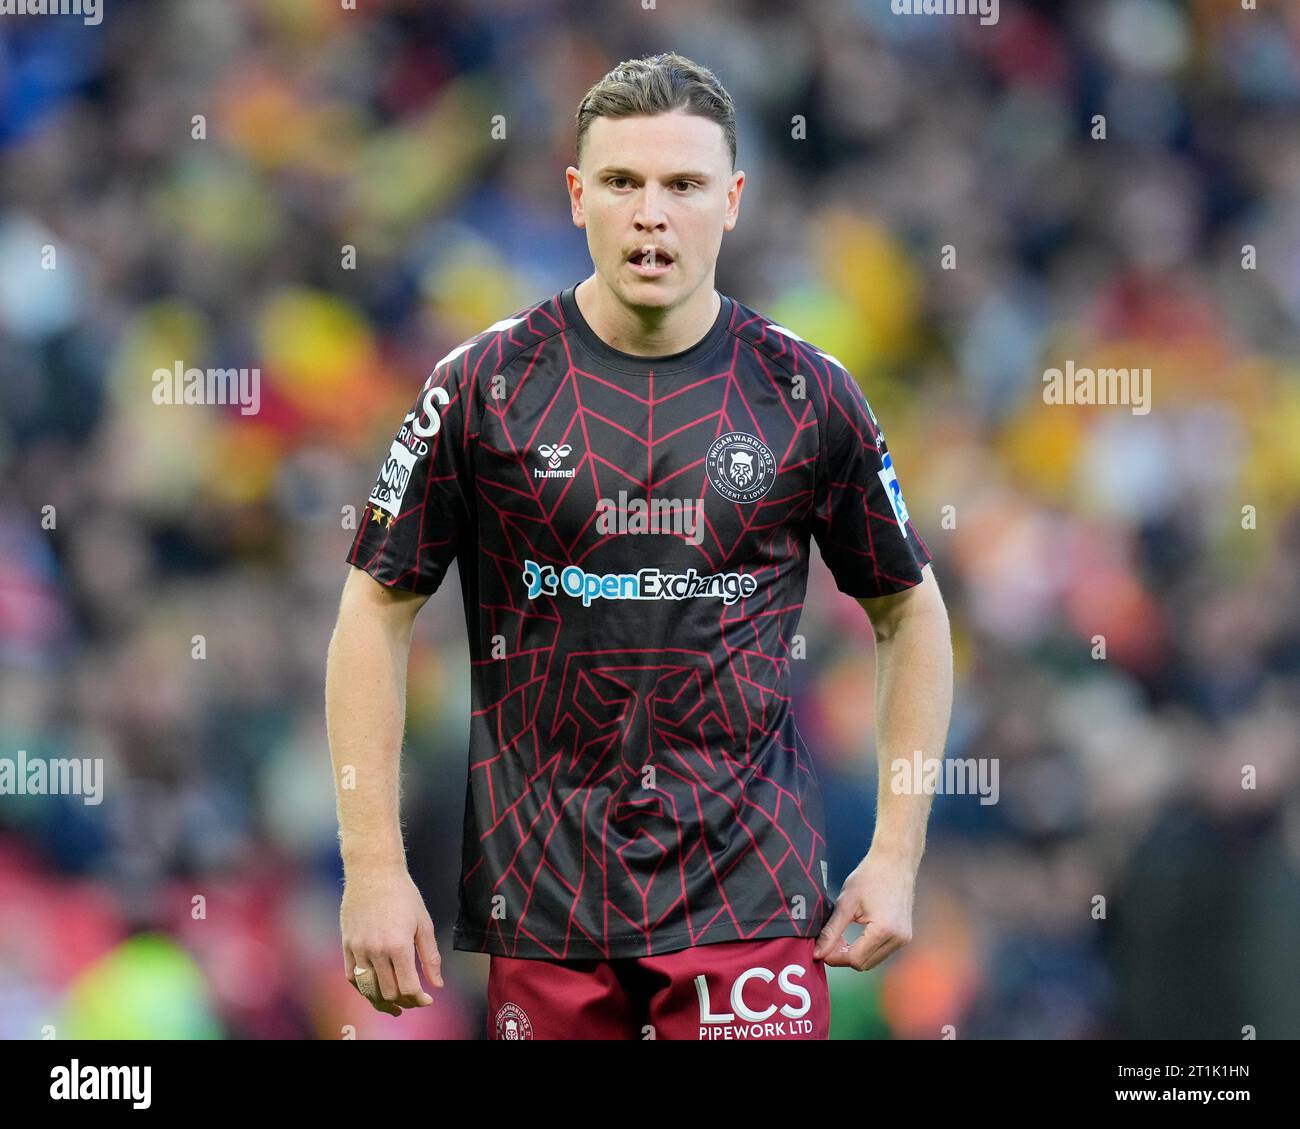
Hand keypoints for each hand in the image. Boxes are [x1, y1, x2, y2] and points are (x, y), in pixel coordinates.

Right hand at [341, 866, 443, 1014]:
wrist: (373, 872)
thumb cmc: (403, 895)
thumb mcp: (423, 923)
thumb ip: (430, 957)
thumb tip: (437, 984)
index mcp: (399, 946)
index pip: (408, 988)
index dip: (419, 1000)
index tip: (427, 1000)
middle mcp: (376, 951)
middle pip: (388, 993)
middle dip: (404, 1002)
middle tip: (413, 1001)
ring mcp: (358, 949)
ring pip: (368, 990)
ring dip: (382, 1002)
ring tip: (394, 1005)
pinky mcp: (347, 945)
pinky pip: (351, 977)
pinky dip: (363, 988)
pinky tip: (374, 989)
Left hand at [813, 850, 914, 970]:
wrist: (895, 861)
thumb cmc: (870, 876)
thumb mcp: (846, 903)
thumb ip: (831, 931)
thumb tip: (818, 953)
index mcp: (883, 930)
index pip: (855, 959)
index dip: (834, 957)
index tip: (821, 949)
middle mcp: (898, 939)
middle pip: (864, 964)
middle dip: (843, 957)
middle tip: (829, 942)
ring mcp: (904, 939)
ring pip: (873, 960)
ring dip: (855, 954)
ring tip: (840, 937)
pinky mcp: (905, 936)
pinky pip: (881, 952)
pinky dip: (866, 949)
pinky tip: (855, 935)